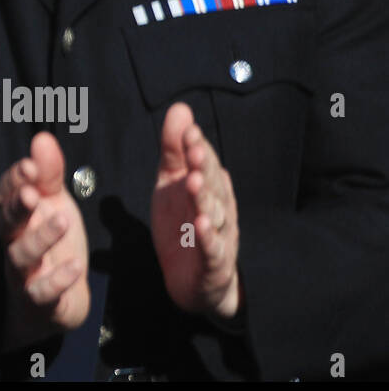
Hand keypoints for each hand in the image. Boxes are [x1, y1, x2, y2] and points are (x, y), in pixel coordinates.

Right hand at [0, 131, 89, 349]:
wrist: (56, 303)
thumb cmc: (52, 247)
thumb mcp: (55, 205)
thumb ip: (49, 174)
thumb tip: (43, 137)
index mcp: (17, 216)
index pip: (5, 194)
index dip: (15, 180)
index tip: (31, 165)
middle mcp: (14, 242)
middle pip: (7, 222)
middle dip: (17, 206)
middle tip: (32, 193)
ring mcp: (24, 273)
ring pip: (21, 256)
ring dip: (40, 238)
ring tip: (64, 221)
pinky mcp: (39, 301)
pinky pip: (41, 292)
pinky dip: (56, 280)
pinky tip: (75, 265)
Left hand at [151, 103, 240, 319]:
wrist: (194, 281)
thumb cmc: (184, 224)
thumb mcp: (172, 182)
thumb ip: (174, 149)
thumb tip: (180, 109)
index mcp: (208, 187)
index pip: (204, 163)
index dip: (197, 147)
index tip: (188, 130)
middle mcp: (218, 209)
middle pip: (213, 185)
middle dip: (204, 167)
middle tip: (194, 151)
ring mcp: (218, 236)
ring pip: (215, 215)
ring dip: (205, 199)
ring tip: (194, 182)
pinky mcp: (213, 263)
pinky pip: (212, 250)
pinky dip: (208, 238)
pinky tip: (201, 225)